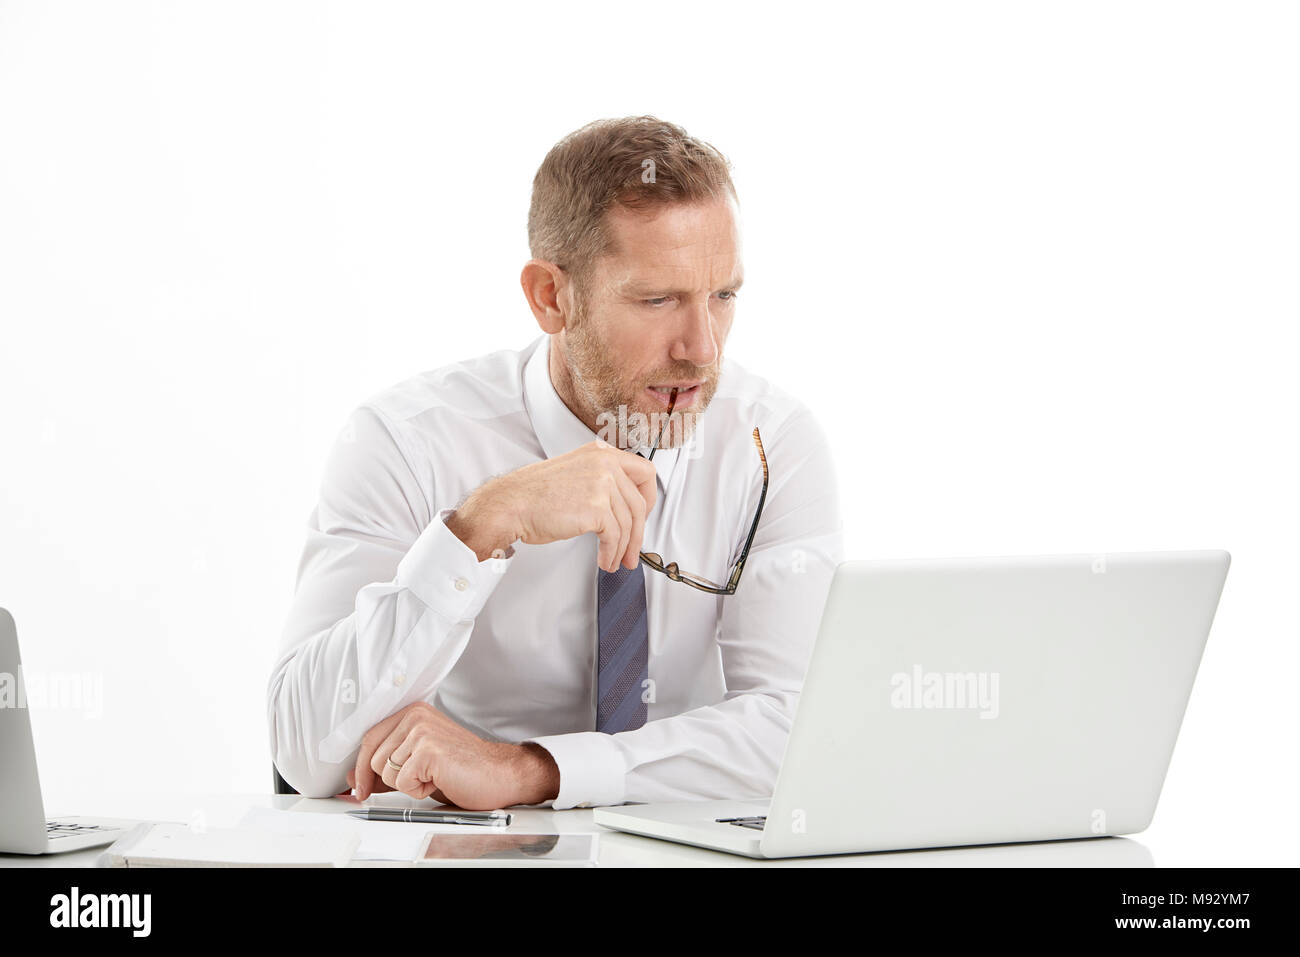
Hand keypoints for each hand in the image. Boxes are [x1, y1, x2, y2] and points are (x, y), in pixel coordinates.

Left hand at [348, 701, 559, 808]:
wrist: (499, 774)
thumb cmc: (463, 768)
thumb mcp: (418, 765)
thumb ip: (386, 768)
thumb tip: (353, 777)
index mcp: (412, 712)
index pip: (369, 739)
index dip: (361, 769)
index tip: (359, 789)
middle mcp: (415, 715)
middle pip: (374, 759)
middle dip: (392, 779)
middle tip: (421, 778)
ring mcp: (422, 730)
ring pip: (386, 771)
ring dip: (407, 784)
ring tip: (432, 776)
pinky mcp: (429, 750)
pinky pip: (403, 782)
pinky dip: (419, 790)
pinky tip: (439, 780)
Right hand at [446, 440, 656, 572]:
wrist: (510, 504)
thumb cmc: (535, 495)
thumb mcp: (576, 474)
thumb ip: (602, 482)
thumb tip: (624, 509)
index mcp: (601, 453)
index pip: (644, 472)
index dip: (648, 498)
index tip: (643, 515)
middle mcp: (605, 463)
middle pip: (639, 503)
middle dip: (638, 533)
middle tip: (632, 550)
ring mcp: (602, 484)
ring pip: (628, 524)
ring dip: (623, 548)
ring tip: (614, 560)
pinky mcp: (596, 508)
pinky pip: (614, 537)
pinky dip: (611, 553)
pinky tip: (604, 559)